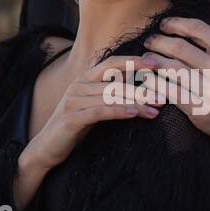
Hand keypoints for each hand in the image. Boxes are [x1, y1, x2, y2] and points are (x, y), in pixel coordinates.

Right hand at [26, 56, 162, 174]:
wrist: (46, 149)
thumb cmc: (75, 126)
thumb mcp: (94, 105)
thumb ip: (110, 93)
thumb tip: (138, 85)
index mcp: (85, 79)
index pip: (111, 63)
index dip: (133, 61)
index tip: (155, 64)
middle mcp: (78, 85)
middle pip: (114, 81)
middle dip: (141, 88)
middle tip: (163, 95)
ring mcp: (72, 100)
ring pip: (110, 96)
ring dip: (135, 103)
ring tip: (155, 110)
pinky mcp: (71, 118)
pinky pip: (99, 111)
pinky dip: (118, 111)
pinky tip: (134, 114)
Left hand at [142, 2, 209, 153]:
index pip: (197, 28)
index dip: (176, 23)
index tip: (165, 24)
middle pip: (178, 47)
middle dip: (158, 40)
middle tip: (150, 40)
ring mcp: (208, 90)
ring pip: (171, 69)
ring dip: (153, 60)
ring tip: (146, 58)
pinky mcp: (199, 110)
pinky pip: (169, 92)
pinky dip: (154, 83)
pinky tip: (147, 78)